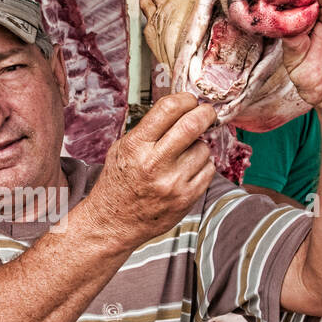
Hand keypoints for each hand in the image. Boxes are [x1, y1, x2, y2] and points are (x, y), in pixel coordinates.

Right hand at [82, 93, 216, 249]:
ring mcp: (173, 183)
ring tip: (184, 154)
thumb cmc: (118, 182)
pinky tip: (187, 170)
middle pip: (193, 124)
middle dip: (205, 113)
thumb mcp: (123, 148)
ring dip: (199, 146)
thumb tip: (181, 107)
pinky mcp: (186, 199)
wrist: (113, 222)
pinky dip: (202, 166)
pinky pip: (208, 170)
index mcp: (136, 146)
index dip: (185, 99)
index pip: (168, 109)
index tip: (190, 101)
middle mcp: (155, 164)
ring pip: (204, 149)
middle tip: (207, 113)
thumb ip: (150, 129)